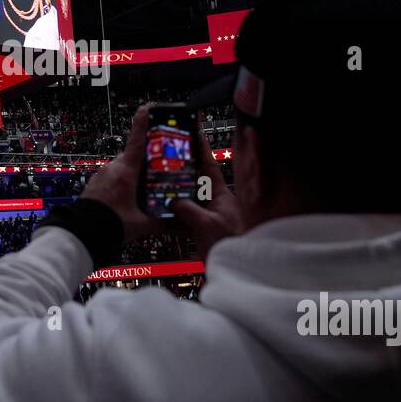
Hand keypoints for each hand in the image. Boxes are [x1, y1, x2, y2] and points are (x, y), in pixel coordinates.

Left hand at [80, 105, 158, 241]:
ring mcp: (103, 175)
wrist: (81, 233)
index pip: (138, 138)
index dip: (145, 120)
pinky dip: (124, 183)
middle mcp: (114, 168)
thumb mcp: (142, 223)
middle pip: (135, 155)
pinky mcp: (96, 184)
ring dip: (136, 175)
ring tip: (146, 189)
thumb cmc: (109, 224)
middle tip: (161, 167)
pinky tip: (129, 198)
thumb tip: (181, 223)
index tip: (150, 107)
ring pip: (125, 168)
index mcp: (127, 171)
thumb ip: (163, 221)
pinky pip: (114, 178)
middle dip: (149, 160)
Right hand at [171, 122, 240, 257]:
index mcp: (221, 195)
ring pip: (190, 196)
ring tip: (161, 180)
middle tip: (168, 154)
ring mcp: (211, 214)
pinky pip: (187, 214)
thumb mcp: (205, 224)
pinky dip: (176, 211)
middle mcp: (216, 202)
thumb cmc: (232, 246)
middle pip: (196, 178)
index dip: (200, 146)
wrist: (240, 270)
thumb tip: (172, 200)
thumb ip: (187, 209)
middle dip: (182, 166)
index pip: (209, 164)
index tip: (192, 130)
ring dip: (177, 190)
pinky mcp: (205, 228)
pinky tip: (164, 210)